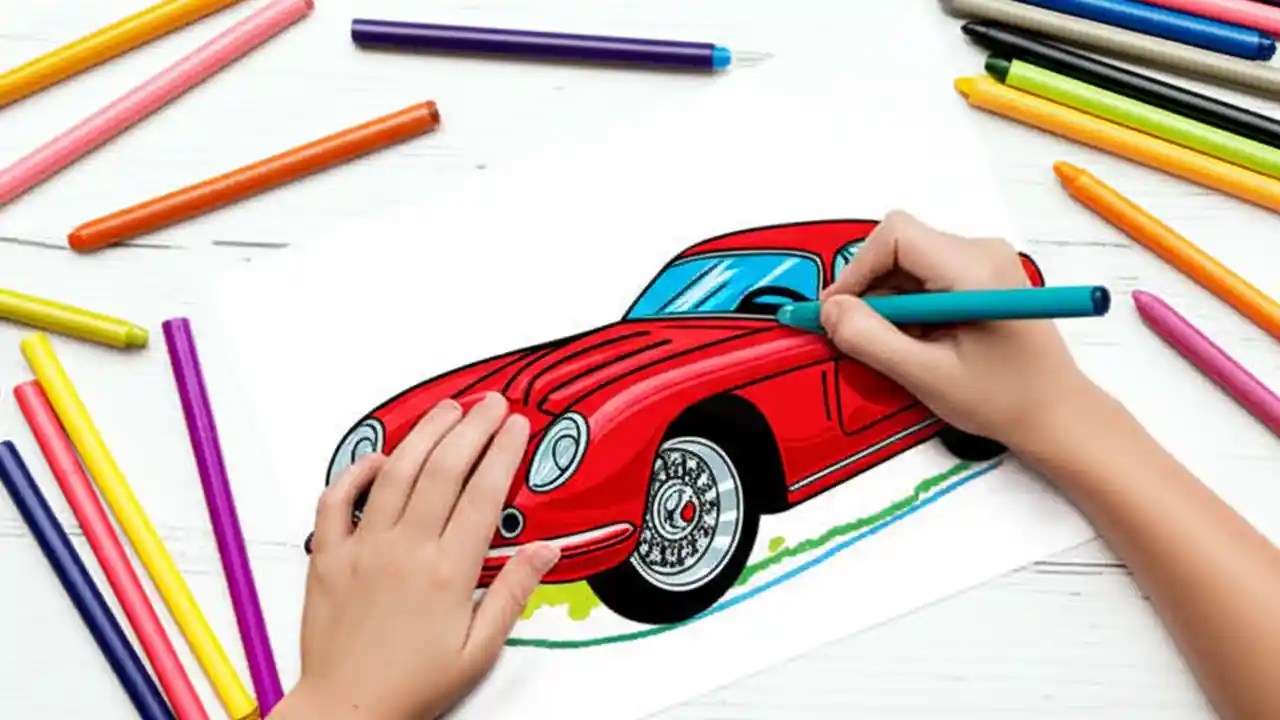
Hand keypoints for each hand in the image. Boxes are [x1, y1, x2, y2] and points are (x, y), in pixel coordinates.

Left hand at [271, 393, 559, 719]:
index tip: (516, 427)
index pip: (484, 494)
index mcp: (448, 574)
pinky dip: (355, 471)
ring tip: (446, 410)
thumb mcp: (479, 648)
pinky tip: (379, 456)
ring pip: (396, 473)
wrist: (348, 709)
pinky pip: (336, 500)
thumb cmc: (410, 685)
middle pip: (443, 469)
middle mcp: (406, 552)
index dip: (503, 452)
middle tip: (489, 405)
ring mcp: (364, 549)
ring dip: (425, 434)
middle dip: (472, 427)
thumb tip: (545, 552)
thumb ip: (512, 593)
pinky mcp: (330, 557)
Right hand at [819, 210, 1098, 449]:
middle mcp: (980, 251)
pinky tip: (921, 341)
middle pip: (897, 247)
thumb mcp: (927, 376)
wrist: (1055, 412)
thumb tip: (830, 311)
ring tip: (904, 347)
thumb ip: (872, 340)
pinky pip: (922, 276)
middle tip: (863, 338)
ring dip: (889, 304)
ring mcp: (981, 261)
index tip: (837, 312)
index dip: (855, 271)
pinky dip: (907, 307)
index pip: (895, 235)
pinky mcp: (977, 275)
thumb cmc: (1005, 398)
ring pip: (905, 263)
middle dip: (871, 292)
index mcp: (975, 268)